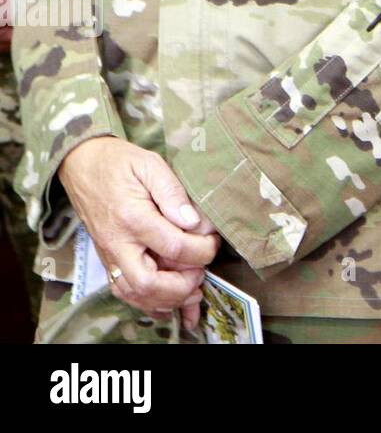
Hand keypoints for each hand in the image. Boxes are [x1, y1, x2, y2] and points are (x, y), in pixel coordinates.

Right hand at [58, 136, 218, 324]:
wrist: (82, 164)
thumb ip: (173, 193)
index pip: (174, 247)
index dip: (202, 249)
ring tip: (193, 290)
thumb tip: (194, 221)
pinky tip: (169, 301)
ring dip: (167, 299)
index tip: (214, 239)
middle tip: (202, 271)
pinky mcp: (107, 260)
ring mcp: (110, 255)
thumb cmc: (119, 162)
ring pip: (135, 294)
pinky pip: (124, 292)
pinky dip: (148, 302)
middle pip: (148, 283)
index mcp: (133, 218)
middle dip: (182, 285)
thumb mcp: (150, 165)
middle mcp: (118, 244)